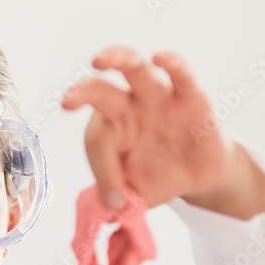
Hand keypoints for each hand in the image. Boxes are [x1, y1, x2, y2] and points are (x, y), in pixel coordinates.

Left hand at [62, 46, 242, 209]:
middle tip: (67, 100)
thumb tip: (111, 206)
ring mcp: (158, 98)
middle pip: (100, 90)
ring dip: (117, 59)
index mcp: (109, 130)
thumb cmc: (157, 177)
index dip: (105, 172)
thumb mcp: (135, 194)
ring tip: (99, 59)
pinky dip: (172, 63)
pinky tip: (160, 58)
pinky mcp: (191, 97)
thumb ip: (119, 195)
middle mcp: (128, 108)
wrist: (197, 176)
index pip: (98, 141)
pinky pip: (180, 74)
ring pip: (134, 68)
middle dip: (83, 92)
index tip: (115, 199)